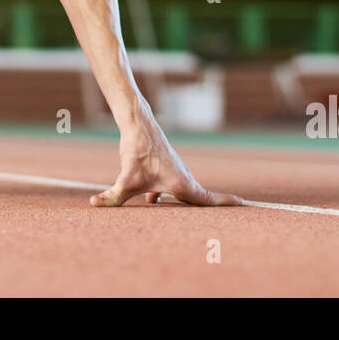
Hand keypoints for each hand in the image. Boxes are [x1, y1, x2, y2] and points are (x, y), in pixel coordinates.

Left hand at [91, 118, 242, 207]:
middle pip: (202, 199)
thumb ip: (112, 197)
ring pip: (187, 193)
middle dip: (216, 206)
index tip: (245, 204)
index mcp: (182, 185)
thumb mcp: (125, 180)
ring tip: (199, 215)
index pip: (208, 199)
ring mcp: (177, 172)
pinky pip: (174, 187)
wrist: (138, 125)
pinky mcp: (167, 168)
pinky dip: (170, 196)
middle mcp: (183, 179)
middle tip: (238, 208)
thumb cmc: (137, 153)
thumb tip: (94, 204)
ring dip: (192, 203)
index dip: (226, 203)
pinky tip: (152, 200)